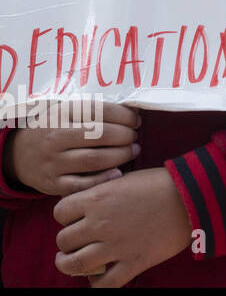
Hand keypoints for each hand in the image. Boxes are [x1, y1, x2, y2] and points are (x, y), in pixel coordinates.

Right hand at [4, 102, 138, 195]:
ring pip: (94, 160)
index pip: (99, 111)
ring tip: (133, 151)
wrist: (19, 155)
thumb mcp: (66, 113)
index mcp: (60, 114)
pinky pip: (82, 184)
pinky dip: (103, 179)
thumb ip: (95, 110)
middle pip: (100, 135)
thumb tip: (134, 110)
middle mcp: (54, 137)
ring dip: (121, 155)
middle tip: (134, 137)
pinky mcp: (53, 184)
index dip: (123, 115)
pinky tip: (118, 173)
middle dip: (125, 135)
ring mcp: (52, 162)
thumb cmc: (54, 129)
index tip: (136, 120)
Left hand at [52, 166, 192, 287]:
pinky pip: (104, 285)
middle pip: (63, 240)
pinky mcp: (134, 262)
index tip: (75, 217)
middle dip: (67, 241)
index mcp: (98, 199)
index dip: (65, 215)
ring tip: (73, 261)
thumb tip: (87, 203)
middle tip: (77, 240)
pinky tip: (98, 278)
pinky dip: (96, 285)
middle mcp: (101, 224)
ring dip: (69, 264)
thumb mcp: (126, 179)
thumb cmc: (162, 183)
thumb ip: (101, 192)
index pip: (59, 212)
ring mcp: (116, 245)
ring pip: (74, 264)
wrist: (194, 196)